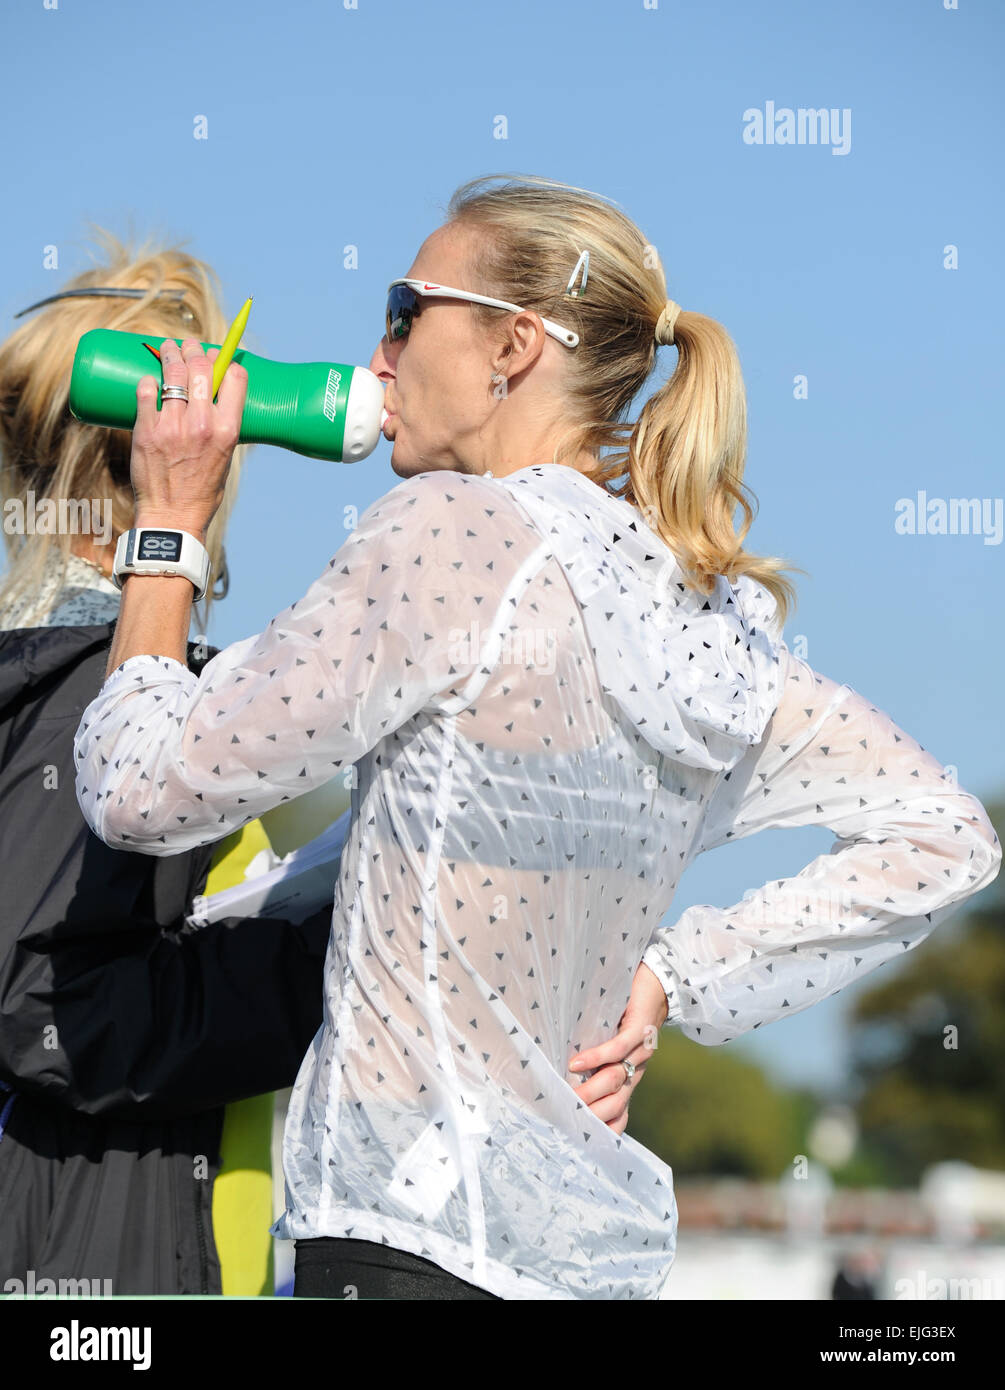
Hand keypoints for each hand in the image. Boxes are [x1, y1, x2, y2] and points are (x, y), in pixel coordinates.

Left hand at [131, 337, 247, 539]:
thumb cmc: (201, 491)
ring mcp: (172, 426)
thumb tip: (212, 400)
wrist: (172, 517)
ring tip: (168, 348)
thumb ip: (220, 428)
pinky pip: (147, 391)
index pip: (235, 378)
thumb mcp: (225, 458)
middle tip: (188, 345)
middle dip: (195, 349)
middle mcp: (202, 424)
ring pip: (173, 372)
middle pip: (202, 367)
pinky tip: (150, 381)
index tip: (221, 359)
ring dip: (170, 353)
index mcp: (227, 430)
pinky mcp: (146, 430)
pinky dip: (148, 382)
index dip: (229, 363)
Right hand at [569, 961, 668, 1134]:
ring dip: (590, 1089)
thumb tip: (564, 1077)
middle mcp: (637, 1068)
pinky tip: (576, 1063)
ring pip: (615, 1078)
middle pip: (616, 1104)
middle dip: (591, 1114)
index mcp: (631, 1076)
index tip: (576, 1138)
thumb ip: (599, 1064)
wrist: (660, 983)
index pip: (619, 1115)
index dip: (601, 1128)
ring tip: (566, 1094)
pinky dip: (596, 1057)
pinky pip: (617, 1049)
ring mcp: (640, 1051)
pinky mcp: (640, 1030)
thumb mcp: (614, 1043)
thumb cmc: (628, 1012)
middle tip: (563, 1120)